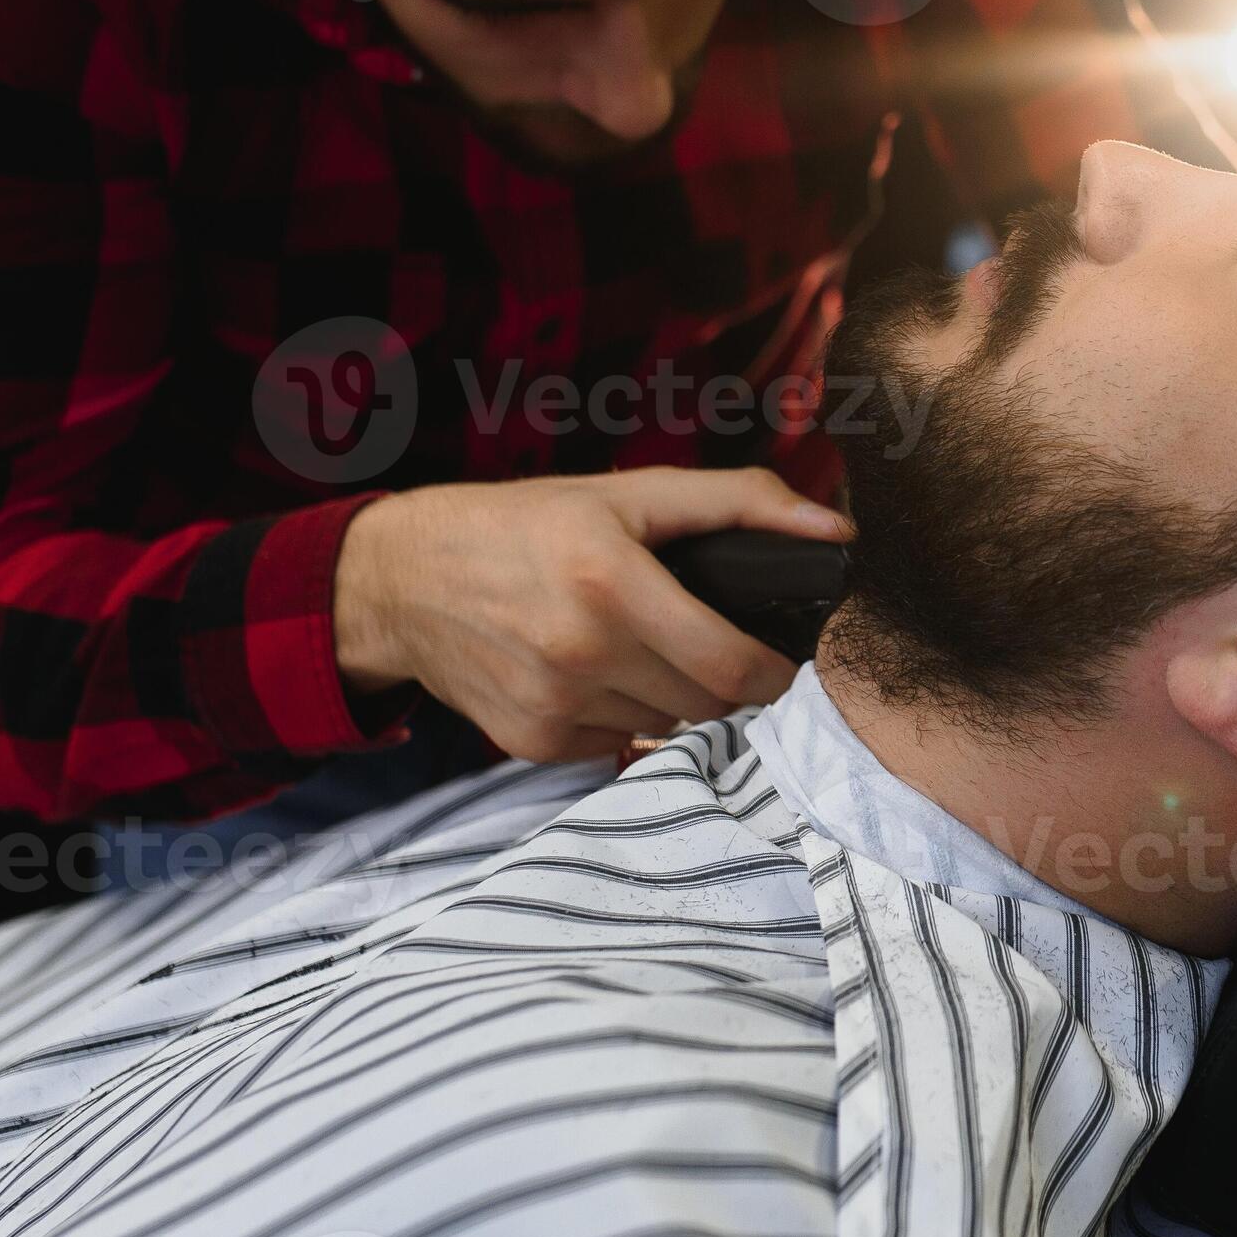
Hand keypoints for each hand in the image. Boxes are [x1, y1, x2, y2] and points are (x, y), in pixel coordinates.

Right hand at [331, 468, 850, 763]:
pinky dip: (623, 714)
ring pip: (667, 725)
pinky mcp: (533, 742)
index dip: (773, 671)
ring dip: (672, 695)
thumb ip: (741, 505)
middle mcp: (582, 653)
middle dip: (722, 676)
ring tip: (638, 646)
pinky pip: (619, 742)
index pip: (734, 669)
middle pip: (709, 703)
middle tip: (700, 637)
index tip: (776, 656)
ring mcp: (555, 706)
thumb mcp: (630, 493)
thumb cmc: (524, 525)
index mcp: (612, 584)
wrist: (401, 580)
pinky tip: (593, 671)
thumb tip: (835, 532)